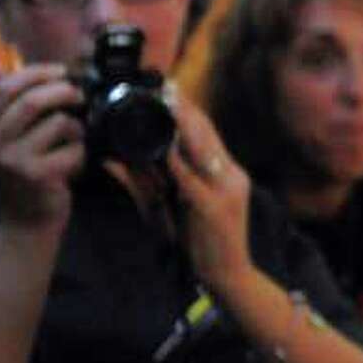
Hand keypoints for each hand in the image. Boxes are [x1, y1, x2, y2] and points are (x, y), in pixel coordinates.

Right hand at [0, 64, 83, 230]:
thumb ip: (7, 107)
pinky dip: (81, 153)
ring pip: (57, 123)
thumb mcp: (9, 140)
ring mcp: (13, 161)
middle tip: (78, 94)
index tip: (61, 71)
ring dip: (76, 127)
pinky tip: (74, 165)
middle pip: (30, 101)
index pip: (5, 88)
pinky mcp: (36, 176)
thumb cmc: (25, 176)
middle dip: (62, 91)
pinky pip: (73, 150)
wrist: (26, 224)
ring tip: (75, 138)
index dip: (36, 73)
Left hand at [164, 99, 254, 292]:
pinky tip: (165, 148)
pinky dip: (178, 162)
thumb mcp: (187, 208)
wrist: (230, 277)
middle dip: (186, 109)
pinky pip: (193, 180)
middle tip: (166, 86)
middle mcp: (231, 177)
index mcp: (229, 174)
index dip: (190, 111)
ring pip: (204, 150)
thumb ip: (162, 183)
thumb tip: (130, 160)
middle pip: (208, 135)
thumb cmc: (205, 244)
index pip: (210, 135)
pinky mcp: (214, 209)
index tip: (171, 89)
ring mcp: (226, 191)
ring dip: (183, 125)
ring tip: (166, 104)